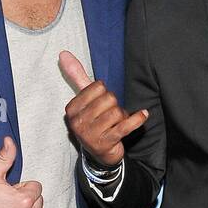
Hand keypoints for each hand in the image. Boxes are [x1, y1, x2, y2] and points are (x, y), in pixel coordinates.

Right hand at [60, 51, 148, 167]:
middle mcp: (78, 122)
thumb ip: (76, 76)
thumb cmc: (94, 121)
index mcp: (72, 109)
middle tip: (110, 116)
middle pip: (108, 99)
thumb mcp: (84, 99)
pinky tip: (144, 115)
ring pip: (117, 112)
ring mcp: (91, 134)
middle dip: (114, 105)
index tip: (101, 105)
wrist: (99, 154)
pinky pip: (125, 126)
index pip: (97, 87)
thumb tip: (63, 53)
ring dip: (122, 116)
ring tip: (116, 124)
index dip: (105, 94)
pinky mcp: (107, 143)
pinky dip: (137, 119)